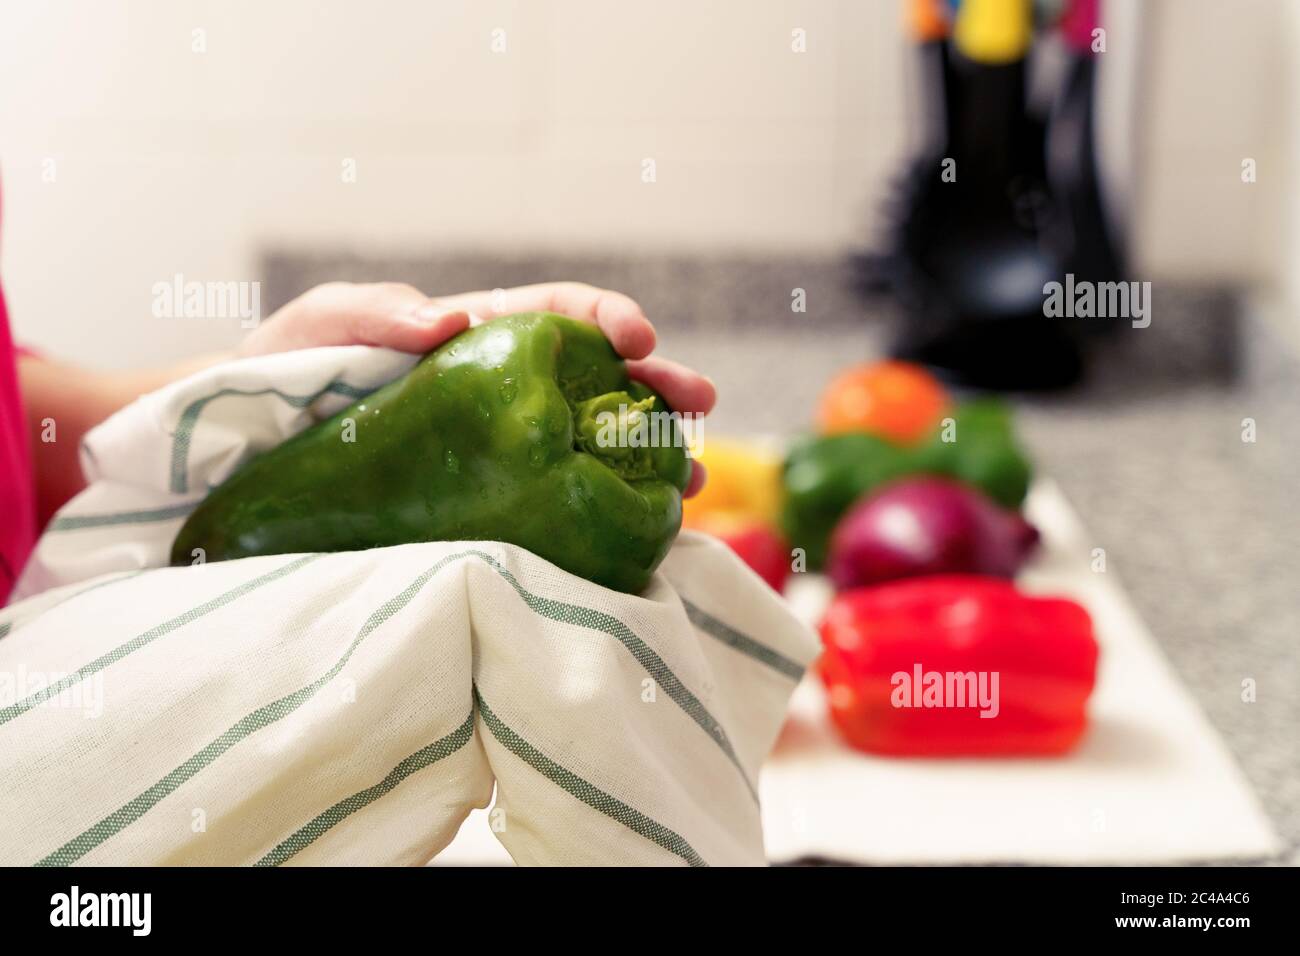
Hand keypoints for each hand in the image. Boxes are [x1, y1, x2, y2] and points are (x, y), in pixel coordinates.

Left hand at [240, 281, 713, 494]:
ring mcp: (503, 449)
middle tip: (699, 404)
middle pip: (599, 381)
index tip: (637, 336)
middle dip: (655, 386)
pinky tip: (640, 531)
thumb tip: (449, 320)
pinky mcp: (490, 502)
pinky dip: (605, 512)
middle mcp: (504, 392)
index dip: (606, 318)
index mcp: (476, 337)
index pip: (560, 316)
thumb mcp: (320, 326)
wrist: (248, 457)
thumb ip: (375, 311)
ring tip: (692, 480)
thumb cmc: (282, 374)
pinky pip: (560, 500)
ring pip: (593, 445)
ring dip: (649, 457)